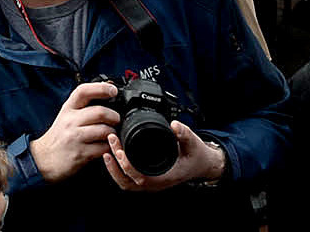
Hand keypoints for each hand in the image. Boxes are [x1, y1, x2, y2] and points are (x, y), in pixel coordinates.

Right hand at [30, 82, 121, 182]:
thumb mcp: (66, 117)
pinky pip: (103, 148)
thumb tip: (106, 93)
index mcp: (68, 109)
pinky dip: (110, 148)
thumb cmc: (59, 137)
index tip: (113, 91)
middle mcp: (70, 121)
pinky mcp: (80, 154)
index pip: (83, 91)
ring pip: (104, 131)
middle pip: (100, 112)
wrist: (43, 159)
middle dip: (114, 116)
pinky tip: (107, 147)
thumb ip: (83, 107)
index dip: (101, 88)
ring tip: (112, 135)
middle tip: (116, 120)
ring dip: (114, 133)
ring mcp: (75, 138)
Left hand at [105, 119, 226, 191]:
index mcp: (165, 177)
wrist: (201, 164)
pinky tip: (113, 155)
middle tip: (111, 141)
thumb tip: (174, 125)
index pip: (141, 178)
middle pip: (127, 182)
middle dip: (115, 164)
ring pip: (125, 183)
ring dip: (113, 169)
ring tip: (107, 149)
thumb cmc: (196, 156)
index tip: (120, 151)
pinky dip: (118, 170)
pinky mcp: (147, 178)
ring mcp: (150, 183)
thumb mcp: (193, 143)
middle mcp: (155, 183)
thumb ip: (184, 134)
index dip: (127, 166)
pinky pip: (128, 179)